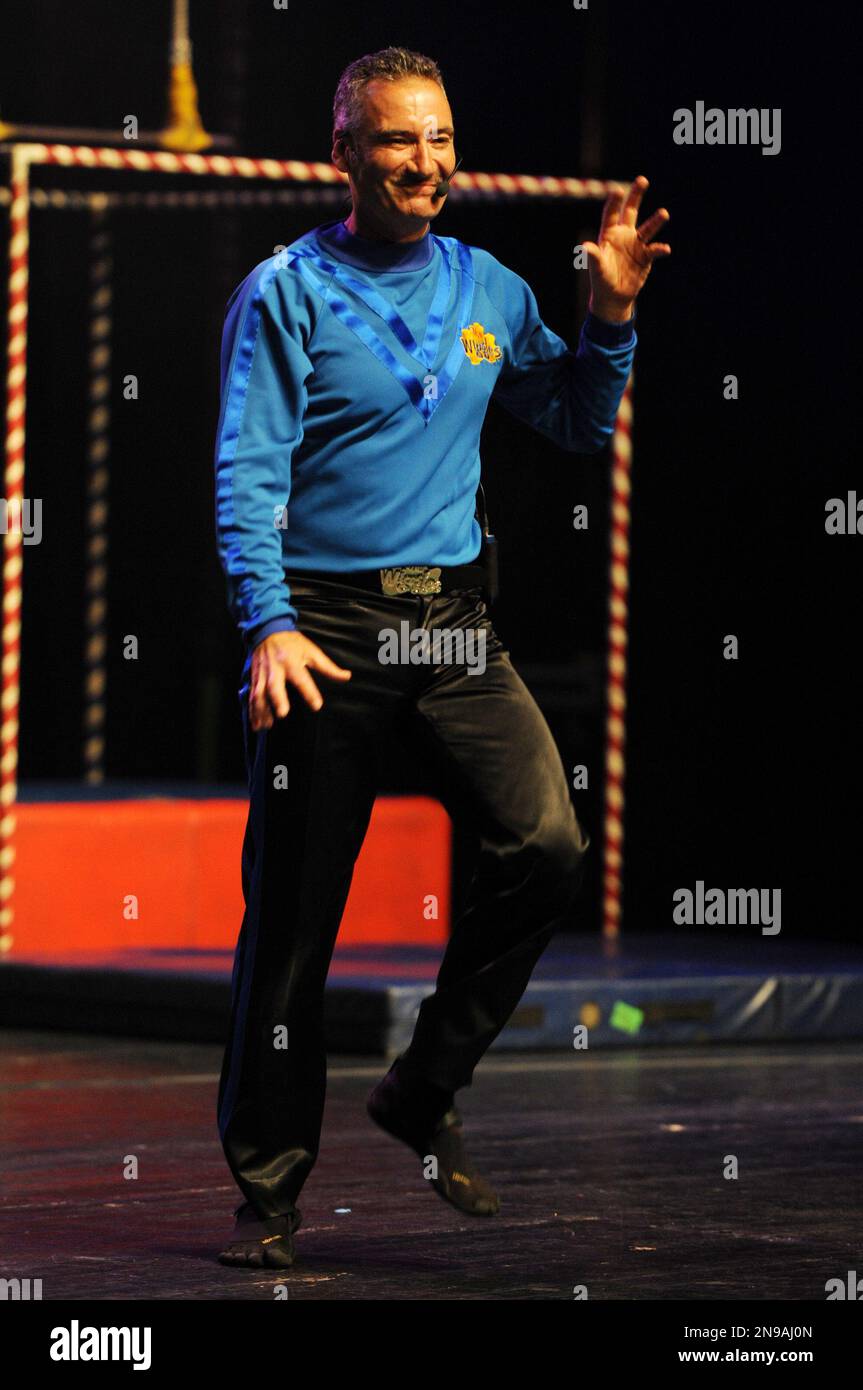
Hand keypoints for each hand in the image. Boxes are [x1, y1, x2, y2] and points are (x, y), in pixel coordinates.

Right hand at [249, 629, 351, 730]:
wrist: (267, 630)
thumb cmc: (292, 643)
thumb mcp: (312, 651)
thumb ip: (328, 667)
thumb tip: (347, 676)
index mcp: (291, 661)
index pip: (301, 678)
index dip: (309, 692)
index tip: (316, 705)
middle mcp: (275, 668)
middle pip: (273, 684)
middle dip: (277, 699)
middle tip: (283, 714)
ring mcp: (262, 673)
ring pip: (259, 693)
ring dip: (261, 710)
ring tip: (265, 727)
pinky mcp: (254, 677)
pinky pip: (251, 695)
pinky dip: (252, 711)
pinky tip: (256, 724)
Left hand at [583, 174, 670, 321]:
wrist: (613, 296)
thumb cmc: (601, 280)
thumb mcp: (596, 268)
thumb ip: (593, 256)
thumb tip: (584, 246)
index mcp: (609, 234)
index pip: (611, 214)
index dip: (614, 203)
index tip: (617, 191)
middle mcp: (624, 235)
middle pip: (631, 211)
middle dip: (636, 195)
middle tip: (642, 180)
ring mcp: (636, 245)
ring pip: (647, 228)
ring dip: (656, 221)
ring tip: (664, 213)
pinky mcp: (646, 257)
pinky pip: (655, 250)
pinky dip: (660, 249)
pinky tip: (665, 249)